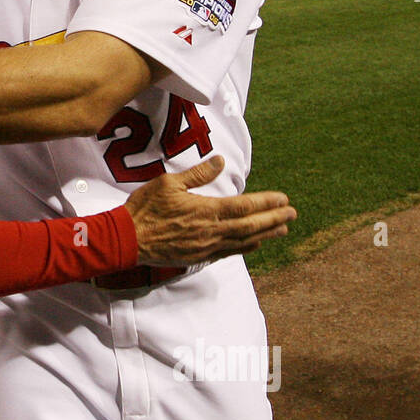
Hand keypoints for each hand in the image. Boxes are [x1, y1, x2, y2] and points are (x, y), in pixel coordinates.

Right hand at [123, 156, 295, 265]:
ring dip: (265, 234)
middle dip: (274, 219)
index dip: (267, 203)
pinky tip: (255, 244)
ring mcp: (206, 247)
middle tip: (292, 214)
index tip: (284, 199)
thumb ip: (198, 174)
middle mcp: (211, 232)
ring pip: (243, 242)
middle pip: (251, 226)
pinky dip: (245, 248)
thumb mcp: (169, 183)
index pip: (245, 206)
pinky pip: (228, 253)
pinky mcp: (197, 257)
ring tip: (282, 229)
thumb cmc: (145, 209)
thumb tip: (220, 162)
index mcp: (206, 211)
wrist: (126, 240)